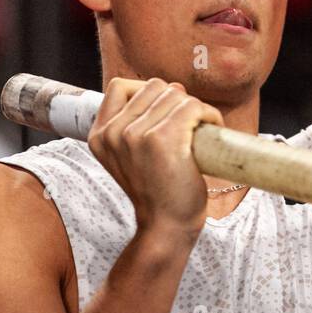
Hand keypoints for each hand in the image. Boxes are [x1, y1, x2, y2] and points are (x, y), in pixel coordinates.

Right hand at [87, 77, 224, 237]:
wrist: (165, 226)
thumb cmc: (157, 191)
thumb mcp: (129, 157)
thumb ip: (135, 124)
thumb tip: (173, 88)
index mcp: (100, 136)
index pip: (120, 87)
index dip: (148, 93)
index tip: (164, 114)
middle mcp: (113, 133)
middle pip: (154, 86)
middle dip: (176, 101)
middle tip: (187, 126)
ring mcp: (135, 135)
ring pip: (176, 94)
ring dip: (195, 109)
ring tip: (199, 131)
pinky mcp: (162, 139)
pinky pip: (193, 106)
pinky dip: (209, 114)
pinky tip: (211, 129)